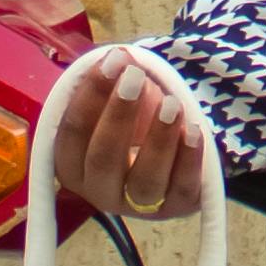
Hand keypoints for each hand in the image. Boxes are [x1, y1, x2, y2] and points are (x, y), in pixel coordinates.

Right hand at [48, 46, 215, 223]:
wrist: (166, 153)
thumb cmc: (129, 123)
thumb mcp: (112, 103)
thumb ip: (110, 84)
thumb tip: (119, 59)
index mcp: (72, 165)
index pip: (73, 133)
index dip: (91, 95)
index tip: (112, 62)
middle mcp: (99, 191)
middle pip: (104, 160)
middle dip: (119, 116)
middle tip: (135, 78)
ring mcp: (137, 206)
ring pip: (145, 181)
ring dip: (158, 141)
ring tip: (171, 105)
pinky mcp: (175, 207)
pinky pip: (182, 189)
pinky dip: (189, 160)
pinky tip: (193, 131)